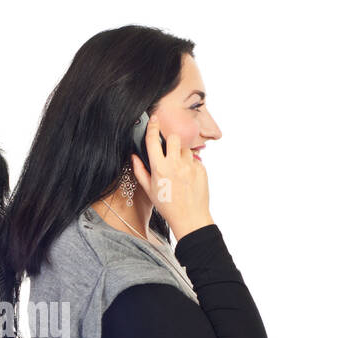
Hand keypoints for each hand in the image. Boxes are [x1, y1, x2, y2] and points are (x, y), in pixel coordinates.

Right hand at [130, 115, 212, 240]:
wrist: (190, 218)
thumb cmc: (168, 206)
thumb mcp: (149, 190)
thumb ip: (140, 171)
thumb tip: (134, 157)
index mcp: (159, 168)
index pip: (153, 141)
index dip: (152, 127)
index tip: (154, 119)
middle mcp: (175, 164)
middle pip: (173, 138)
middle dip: (171, 141)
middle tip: (169, 152)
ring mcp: (190, 166)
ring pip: (185, 149)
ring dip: (181, 155)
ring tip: (180, 171)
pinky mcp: (202, 169)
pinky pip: (195, 160)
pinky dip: (191, 166)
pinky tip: (188, 179)